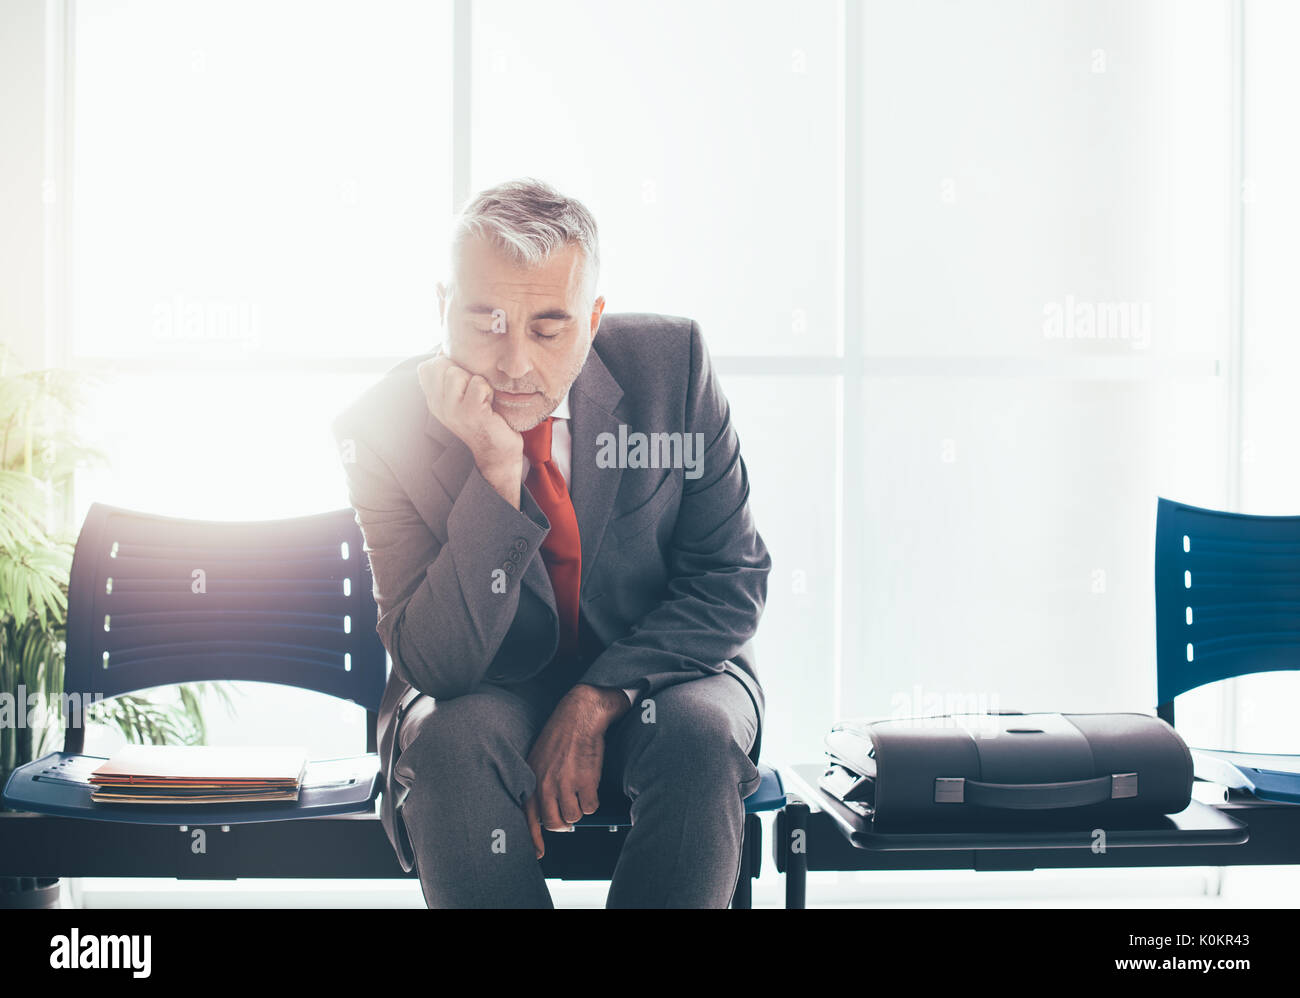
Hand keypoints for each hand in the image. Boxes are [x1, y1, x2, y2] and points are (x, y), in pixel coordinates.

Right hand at [417, 348, 523, 505]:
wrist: (498, 451)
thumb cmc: (484, 419)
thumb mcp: (461, 397)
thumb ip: (451, 377)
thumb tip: (446, 348)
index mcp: (434, 400)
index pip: (426, 367)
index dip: (446, 363)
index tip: (462, 379)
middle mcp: (438, 405)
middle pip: (442, 365)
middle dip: (464, 371)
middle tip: (475, 391)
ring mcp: (452, 410)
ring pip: (458, 373)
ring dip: (477, 381)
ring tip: (483, 399)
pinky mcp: (471, 413)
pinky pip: (479, 384)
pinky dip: (489, 391)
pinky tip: (490, 406)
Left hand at [524, 684, 629, 858]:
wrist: (580, 714)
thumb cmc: (561, 736)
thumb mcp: (539, 759)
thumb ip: (540, 786)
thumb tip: (549, 814)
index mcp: (532, 780)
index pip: (528, 818)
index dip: (533, 839)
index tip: (538, 854)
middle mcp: (545, 785)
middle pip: (555, 824)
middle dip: (564, 820)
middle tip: (572, 807)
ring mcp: (565, 785)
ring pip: (574, 817)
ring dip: (580, 806)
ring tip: (581, 786)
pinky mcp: (585, 782)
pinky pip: (591, 807)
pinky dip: (593, 799)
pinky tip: (590, 783)